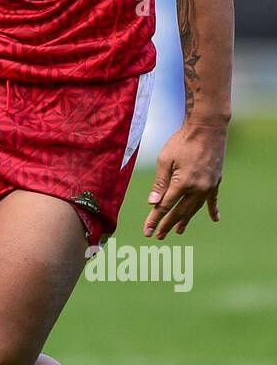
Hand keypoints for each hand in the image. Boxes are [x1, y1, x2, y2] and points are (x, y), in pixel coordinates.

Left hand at [143, 121, 226, 238]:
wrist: (207, 127)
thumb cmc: (182, 141)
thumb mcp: (165, 160)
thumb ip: (160, 183)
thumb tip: (153, 204)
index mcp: (182, 183)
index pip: (165, 206)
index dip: (155, 220)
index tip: (148, 231)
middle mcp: (197, 188)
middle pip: (180, 211)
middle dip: (168, 224)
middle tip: (159, 236)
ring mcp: (209, 186)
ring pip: (195, 208)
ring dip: (185, 220)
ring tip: (178, 231)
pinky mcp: (216, 181)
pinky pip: (213, 199)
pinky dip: (212, 210)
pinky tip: (214, 220)